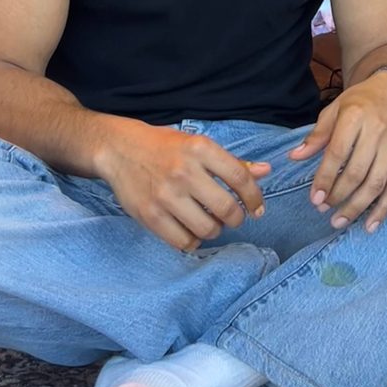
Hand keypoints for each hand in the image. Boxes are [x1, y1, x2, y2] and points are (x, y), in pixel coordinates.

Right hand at [96, 120, 269, 251]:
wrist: (120, 149)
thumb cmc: (165, 147)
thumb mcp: (199, 145)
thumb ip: (232, 162)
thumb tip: (266, 171)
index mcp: (200, 148)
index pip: (240, 178)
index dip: (255, 197)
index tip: (258, 208)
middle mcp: (184, 171)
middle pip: (227, 208)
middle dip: (237, 218)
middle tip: (234, 217)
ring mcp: (166, 195)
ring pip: (208, 229)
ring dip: (216, 230)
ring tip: (211, 222)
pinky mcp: (150, 215)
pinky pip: (183, 242)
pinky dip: (193, 241)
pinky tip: (192, 230)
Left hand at [289, 72, 386, 232]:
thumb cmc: (360, 101)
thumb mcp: (334, 109)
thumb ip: (317, 136)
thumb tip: (294, 157)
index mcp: (355, 116)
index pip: (338, 153)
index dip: (325, 178)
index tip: (314, 199)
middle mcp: (377, 131)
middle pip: (357, 171)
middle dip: (338, 195)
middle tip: (323, 210)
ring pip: (377, 183)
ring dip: (357, 207)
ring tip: (339, 221)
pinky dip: (384, 209)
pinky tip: (369, 224)